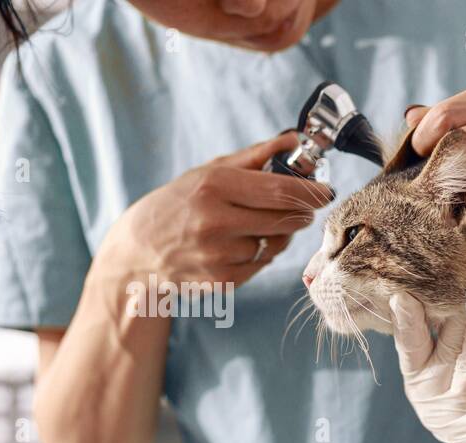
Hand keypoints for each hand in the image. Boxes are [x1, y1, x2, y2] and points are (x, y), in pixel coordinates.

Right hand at [95, 131, 333, 289]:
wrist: (138, 252)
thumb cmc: (180, 203)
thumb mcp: (209, 172)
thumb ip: (255, 156)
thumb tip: (295, 140)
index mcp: (213, 187)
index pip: (280, 191)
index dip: (310, 192)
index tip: (327, 191)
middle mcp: (215, 222)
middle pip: (285, 219)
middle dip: (301, 213)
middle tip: (302, 208)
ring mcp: (218, 255)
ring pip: (276, 245)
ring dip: (278, 235)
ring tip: (258, 226)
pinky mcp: (222, 280)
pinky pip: (262, 265)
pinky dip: (260, 255)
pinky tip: (240, 246)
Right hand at [388, 290, 465, 442]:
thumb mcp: (458, 363)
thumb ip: (451, 332)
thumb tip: (454, 283)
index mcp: (419, 374)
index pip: (408, 343)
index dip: (405, 320)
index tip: (403, 294)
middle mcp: (432, 392)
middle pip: (444, 342)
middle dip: (456, 307)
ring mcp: (455, 410)